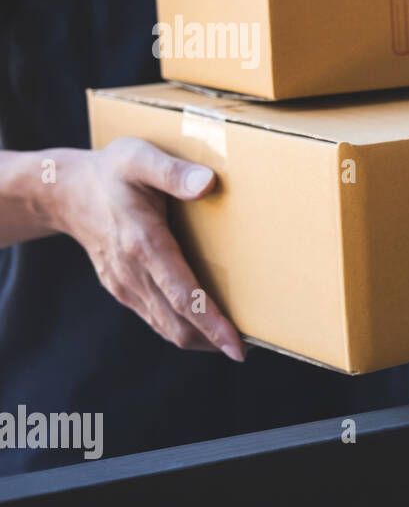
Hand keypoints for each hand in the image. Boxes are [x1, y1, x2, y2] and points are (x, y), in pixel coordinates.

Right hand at [44, 139, 243, 359]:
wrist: (62, 192)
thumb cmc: (110, 171)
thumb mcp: (139, 158)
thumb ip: (173, 171)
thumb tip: (206, 183)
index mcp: (142, 243)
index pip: (182, 295)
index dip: (210, 323)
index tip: (236, 345)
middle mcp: (132, 272)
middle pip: (177, 323)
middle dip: (212, 341)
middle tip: (248, 349)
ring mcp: (124, 284)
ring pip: (166, 327)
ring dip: (199, 340)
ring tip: (234, 343)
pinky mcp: (122, 288)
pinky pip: (155, 318)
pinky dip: (182, 329)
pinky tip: (205, 329)